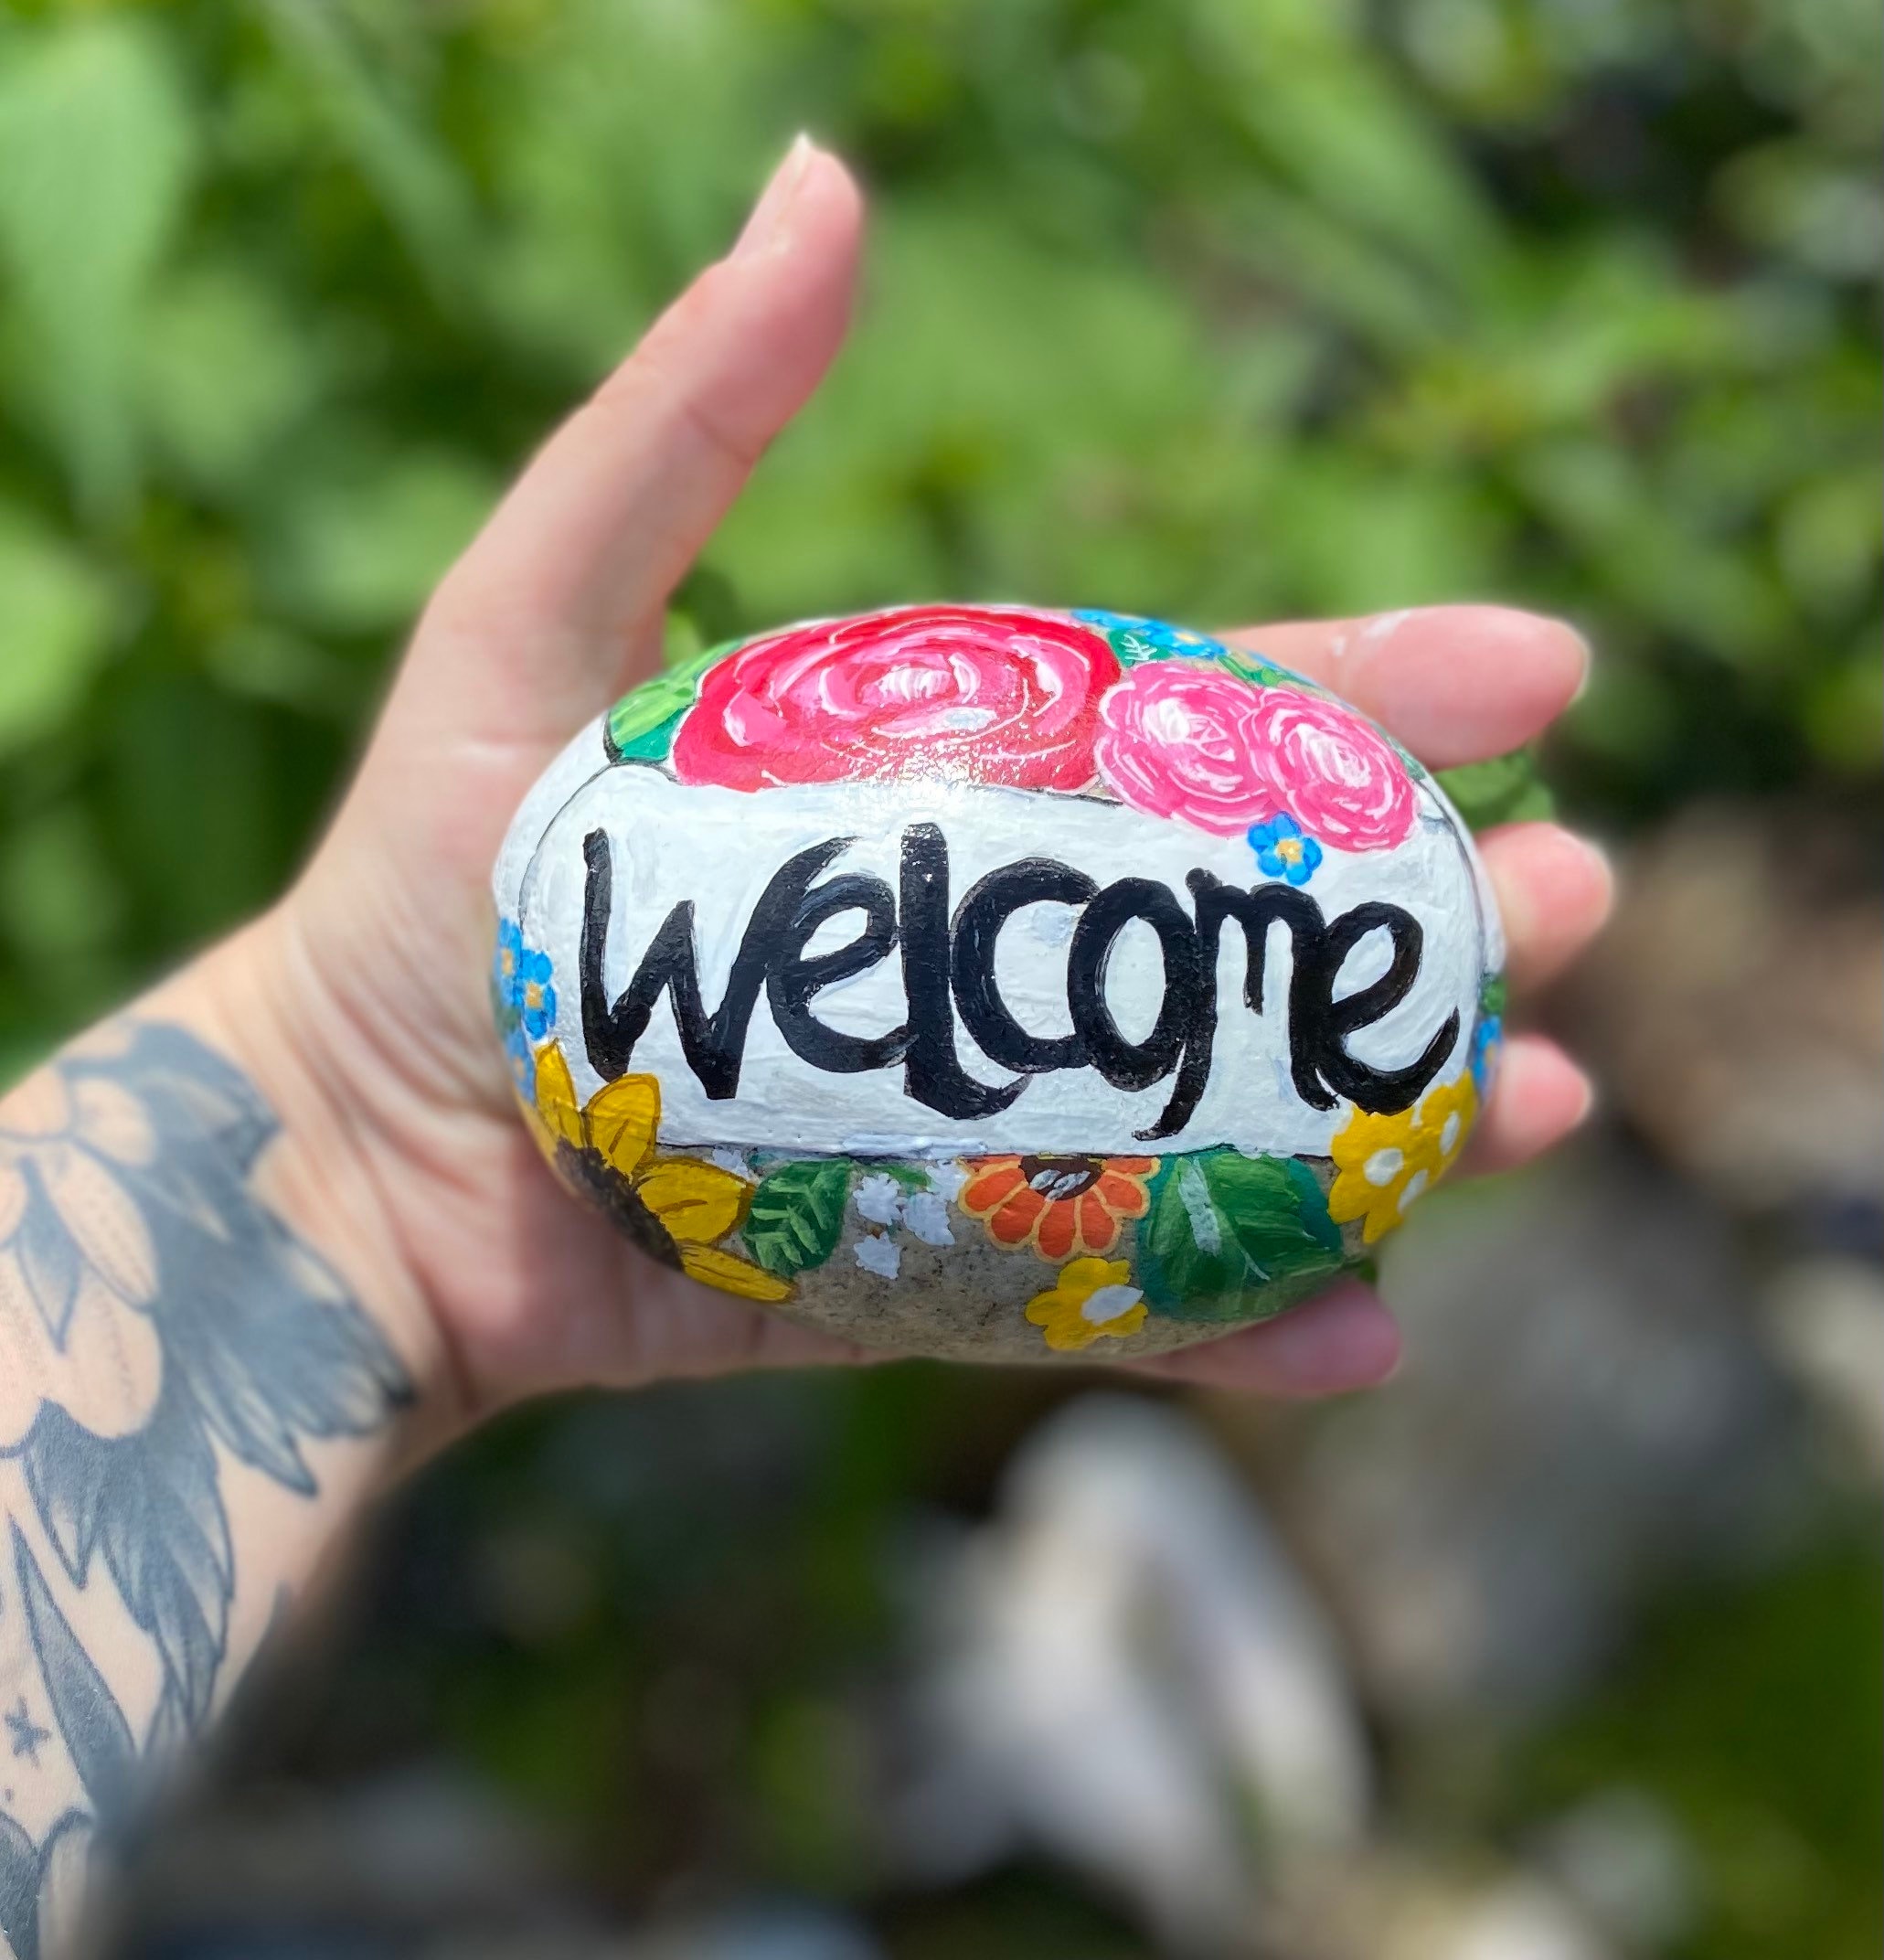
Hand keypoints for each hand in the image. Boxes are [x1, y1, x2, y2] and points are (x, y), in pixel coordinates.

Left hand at [225, 139, 1609, 1427]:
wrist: (353, 1165)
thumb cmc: (429, 886)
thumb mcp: (531, 621)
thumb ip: (675, 426)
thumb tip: (828, 186)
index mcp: (950, 798)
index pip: (1193, 726)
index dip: (1371, 689)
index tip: (1540, 673)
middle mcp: (995, 963)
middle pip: (1256, 932)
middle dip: (1431, 918)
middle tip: (1576, 908)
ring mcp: (987, 1128)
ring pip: (1240, 1125)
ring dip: (1406, 1125)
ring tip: (1539, 1105)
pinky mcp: (944, 1274)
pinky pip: (1125, 1307)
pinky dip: (1247, 1331)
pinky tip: (1368, 1335)